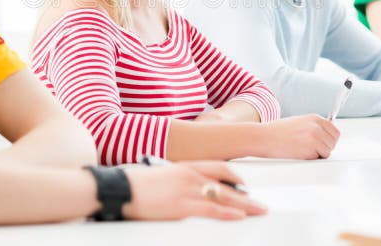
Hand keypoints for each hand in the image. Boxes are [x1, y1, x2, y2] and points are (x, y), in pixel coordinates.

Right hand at [122, 162, 266, 219]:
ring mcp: (187, 189)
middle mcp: (190, 175)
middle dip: (246, 195)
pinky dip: (228, 213)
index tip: (245, 185)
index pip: (218, 167)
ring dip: (244, 205)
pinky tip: (239, 216)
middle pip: (227, 183)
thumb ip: (177, 180)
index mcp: (185, 166)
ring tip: (258, 211)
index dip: (235, 176)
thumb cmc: (134, 184)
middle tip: (260, 203)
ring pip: (224, 197)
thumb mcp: (161, 176)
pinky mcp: (181, 206)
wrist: (120, 188)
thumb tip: (185, 190)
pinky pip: (211, 209)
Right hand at [258, 115, 339, 159]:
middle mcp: (316, 126)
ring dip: (318, 154)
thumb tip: (325, 136)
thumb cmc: (277, 132)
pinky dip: (312, 158)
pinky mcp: (310, 148)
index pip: (334, 131)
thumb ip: (313, 127)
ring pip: (328, 151)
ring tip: (303, 150)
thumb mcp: (299, 122)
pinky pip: (319, 158)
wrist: (265, 137)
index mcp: (314, 118)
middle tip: (310, 148)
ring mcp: (314, 137)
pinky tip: (299, 153)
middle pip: (333, 142)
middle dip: (324, 147)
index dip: (329, 140)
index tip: (324, 143)